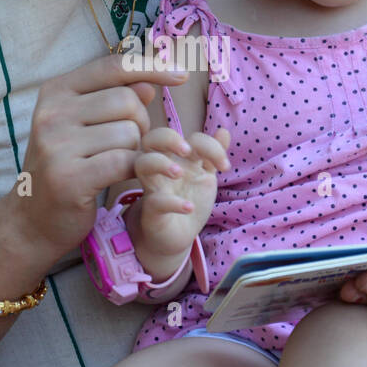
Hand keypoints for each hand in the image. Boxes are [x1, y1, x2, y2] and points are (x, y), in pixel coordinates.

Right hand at [9, 53, 190, 259]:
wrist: (33, 219)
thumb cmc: (67, 165)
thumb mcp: (85, 125)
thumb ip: (116, 99)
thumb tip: (150, 82)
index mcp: (55, 92)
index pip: (114, 66)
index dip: (152, 67)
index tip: (182, 74)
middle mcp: (51, 114)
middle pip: (127, 101)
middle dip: (141, 123)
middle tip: (129, 145)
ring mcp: (56, 146)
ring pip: (130, 133)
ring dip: (136, 151)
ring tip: (118, 164)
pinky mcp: (69, 178)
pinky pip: (125, 162)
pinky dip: (137, 169)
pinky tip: (130, 177)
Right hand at [131, 126, 231, 260]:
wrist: (176, 236)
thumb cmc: (187, 200)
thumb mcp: (205, 177)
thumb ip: (212, 155)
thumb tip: (223, 131)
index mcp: (178, 159)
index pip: (189, 138)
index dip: (209, 144)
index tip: (224, 167)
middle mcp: (162, 169)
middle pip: (152, 138)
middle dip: (169, 138)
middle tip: (188, 152)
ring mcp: (154, 188)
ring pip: (142, 163)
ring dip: (161, 163)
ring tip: (180, 173)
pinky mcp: (151, 211)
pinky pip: (154, 201)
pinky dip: (172, 203)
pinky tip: (189, 207)